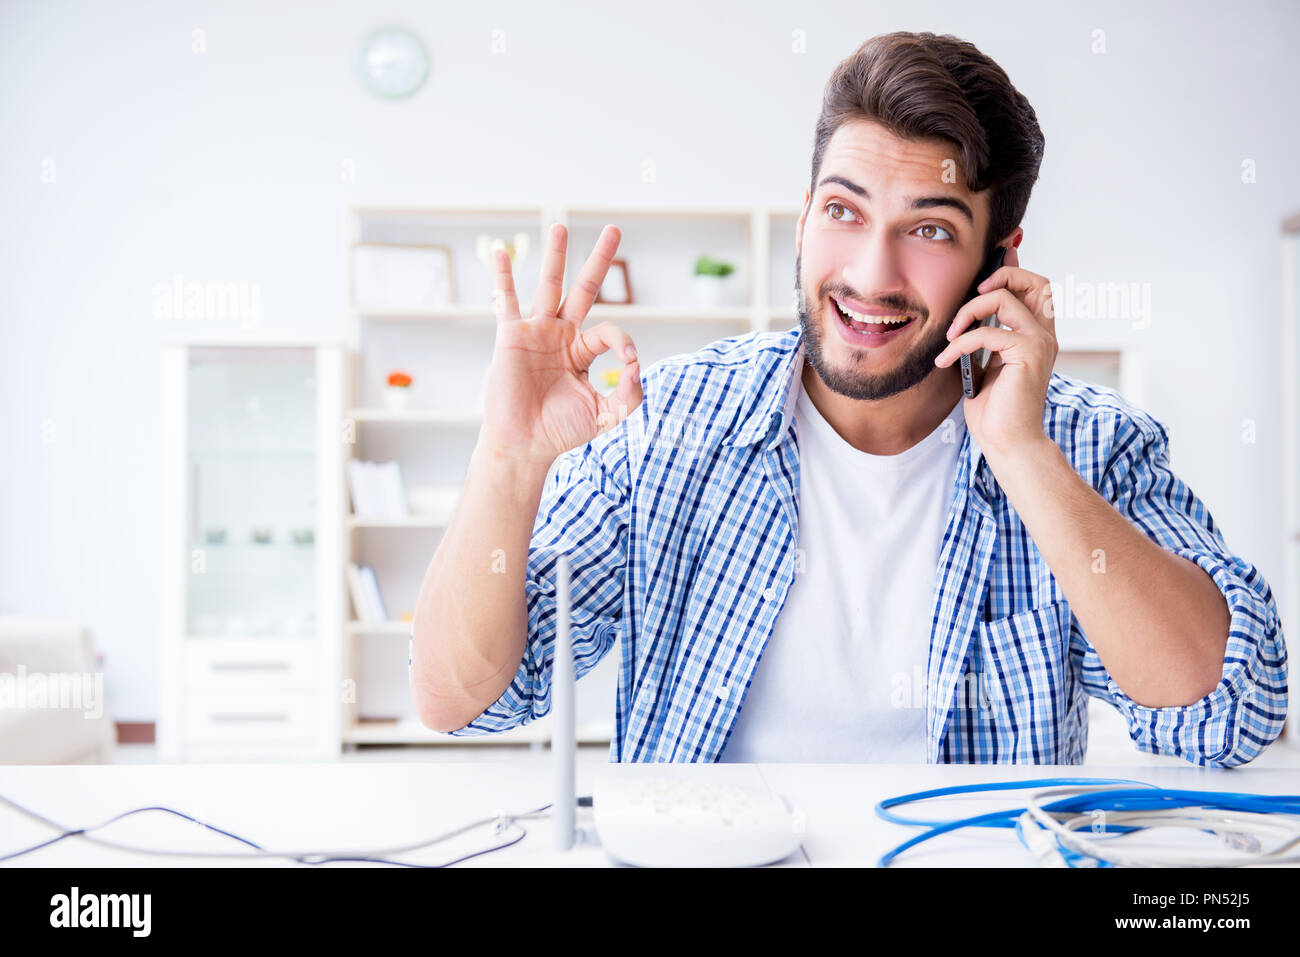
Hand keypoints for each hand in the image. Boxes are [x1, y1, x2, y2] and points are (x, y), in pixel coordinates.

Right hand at [479, 223, 642, 468]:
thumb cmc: (560, 432)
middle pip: (583, 289)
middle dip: (599, 261)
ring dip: (555, 256)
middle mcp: (561, 336)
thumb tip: (637, 365)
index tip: (629, 360)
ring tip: (559, 226)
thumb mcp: (606, 416)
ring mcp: (536, 333)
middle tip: (614, 229)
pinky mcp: (511, 337)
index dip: (623, 341)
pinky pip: (507, 302)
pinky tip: (503, 252)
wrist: (525, 445)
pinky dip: (503, 277)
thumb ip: (629, 394)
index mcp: (582, 352)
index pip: (609, 331)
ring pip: (549, 287)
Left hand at [933, 243, 1057, 459]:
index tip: (987, 267)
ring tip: (949, 336)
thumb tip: (965, 317)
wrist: (1007, 443)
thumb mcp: (984, 366)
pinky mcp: (1029, 354)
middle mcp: (1044, 335)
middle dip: (1001, 276)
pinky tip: (944, 361)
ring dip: (968, 312)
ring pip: (1004, 299)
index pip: (1036, 288)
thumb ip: (981, 339)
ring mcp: (1040, 342)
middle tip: (974, 294)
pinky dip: (958, 345)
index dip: (1014, 269)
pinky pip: (986, 333)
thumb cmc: (994, 410)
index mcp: (1037, 335)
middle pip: (1035, 281)